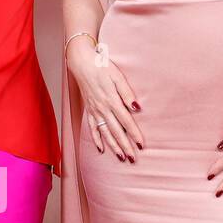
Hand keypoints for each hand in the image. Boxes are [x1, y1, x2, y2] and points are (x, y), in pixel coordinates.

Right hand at [67, 38, 142, 161]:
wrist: (81, 63)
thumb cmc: (101, 67)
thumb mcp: (117, 76)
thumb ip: (126, 93)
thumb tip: (136, 108)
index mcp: (111, 100)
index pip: (126, 121)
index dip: (134, 134)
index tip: (141, 145)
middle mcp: (102, 108)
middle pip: (116, 131)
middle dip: (125, 146)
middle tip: (133, 159)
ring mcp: (94, 111)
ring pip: (105, 133)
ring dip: (113, 146)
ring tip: (121, 157)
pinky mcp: (89, 110)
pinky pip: (92, 128)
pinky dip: (97, 139)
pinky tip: (101, 149)